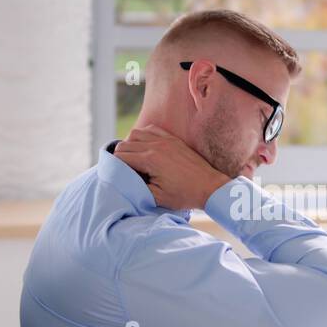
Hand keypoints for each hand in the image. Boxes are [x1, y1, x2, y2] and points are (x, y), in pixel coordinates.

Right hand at [113, 127, 230, 210]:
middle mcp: (156, 145)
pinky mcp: (173, 139)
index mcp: (150, 159)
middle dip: (121, 157)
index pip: (120, 156)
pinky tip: (146, 148)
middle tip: (126, 171)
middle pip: (124, 144)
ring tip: (135, 159)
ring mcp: (165, 140)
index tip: (120, 176)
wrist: (210, 187)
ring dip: (130, 145)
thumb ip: (137, 187)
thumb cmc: (184, 195)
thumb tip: (123, 179)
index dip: (116, 167)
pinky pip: (151, 129)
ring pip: (135, 133)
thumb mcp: (157, 197)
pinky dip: (143, 136)